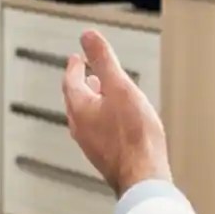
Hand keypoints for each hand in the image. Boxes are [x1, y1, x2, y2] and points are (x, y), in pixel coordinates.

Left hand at [62, 30, 171, 195]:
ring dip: (92, 100)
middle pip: (75, 100)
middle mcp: (81, 128)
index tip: (77, 57)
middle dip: (81, 83)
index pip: (70, 82)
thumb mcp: (120, 87)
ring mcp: (92, 145)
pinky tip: (117, 120)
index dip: (74, 66)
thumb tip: (88, 36)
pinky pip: (97, 130)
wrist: (143, 177)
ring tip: (103, 92)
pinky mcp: (105, 156)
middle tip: (86, 72)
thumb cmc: (134, 136)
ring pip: (86, 116)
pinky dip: (102, 117)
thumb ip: (104, 60)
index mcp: (81, 109)